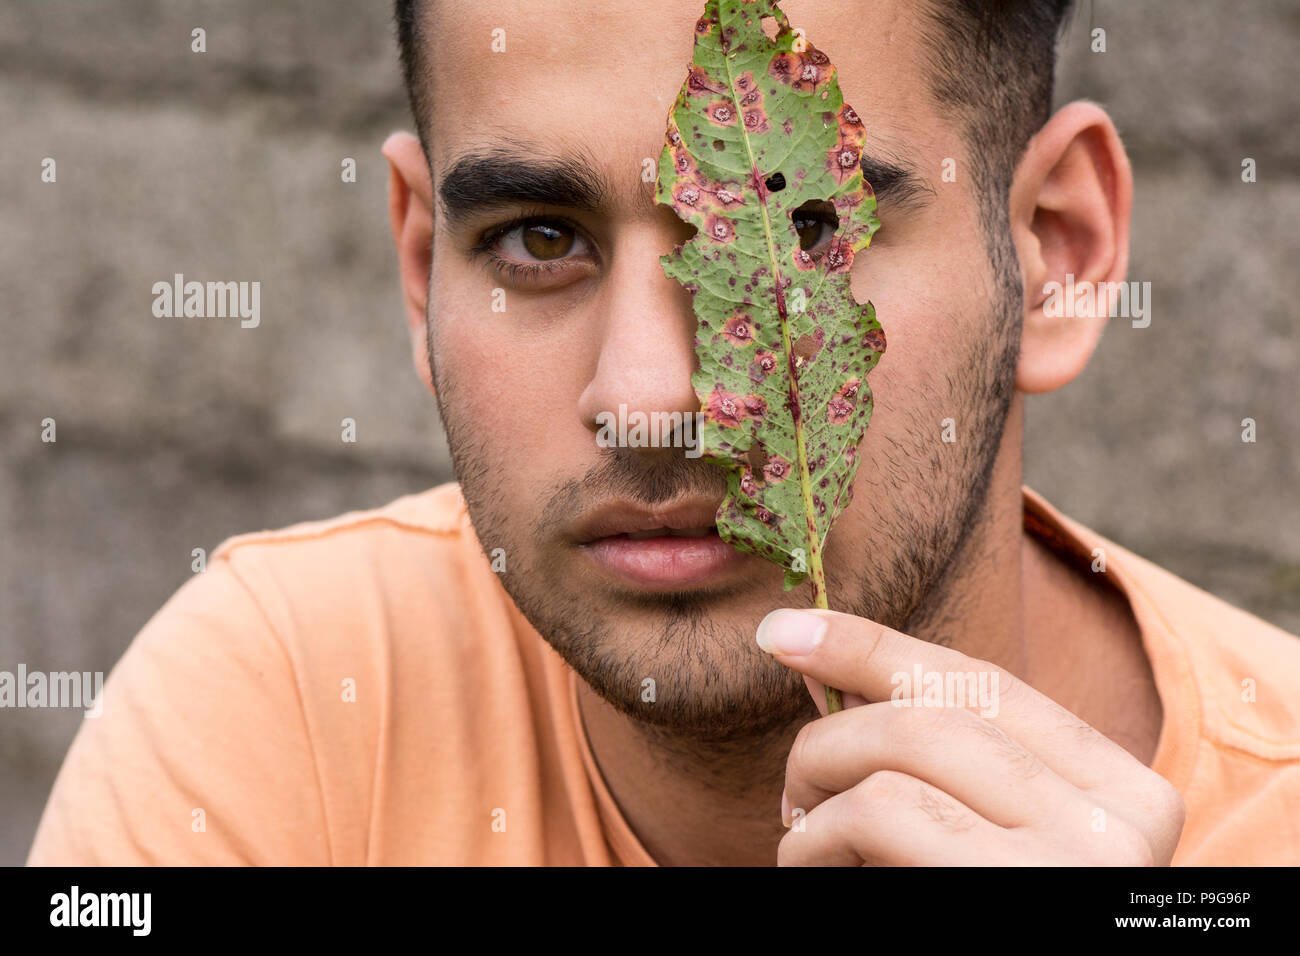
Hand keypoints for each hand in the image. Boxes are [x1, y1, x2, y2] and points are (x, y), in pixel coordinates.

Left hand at [756, 608, 1184, 865]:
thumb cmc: (971, 913)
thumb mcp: (976, 834)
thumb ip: (933, 760)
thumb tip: (813, 654)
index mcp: (1120, 789)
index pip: (983, 683)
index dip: (872, 645)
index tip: (784, 631)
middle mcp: (1123, 818)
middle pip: (935, 708)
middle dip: (831, 732)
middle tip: (791, 790)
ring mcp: (1080, 860)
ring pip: (901, 748)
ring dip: (817, 786)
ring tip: (799, 839)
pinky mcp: (1017, 894)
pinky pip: (881, 809)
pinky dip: (816, 836)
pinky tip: (810, 873)